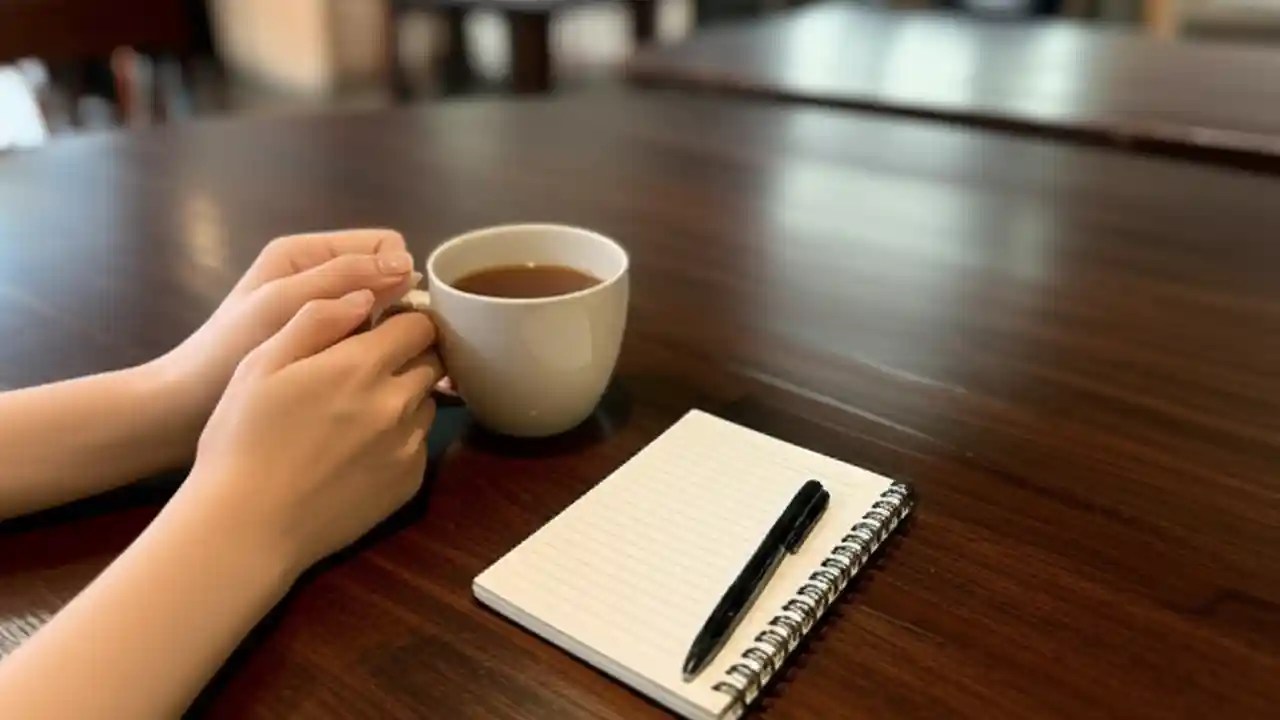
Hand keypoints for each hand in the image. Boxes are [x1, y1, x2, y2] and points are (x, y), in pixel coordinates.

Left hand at [153, 229, 417, 437]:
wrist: (186, 403)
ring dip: (386, 330)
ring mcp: (323, 310)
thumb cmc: (229, 350)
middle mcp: (319, 274)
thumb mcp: (284, 306)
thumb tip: (407, 265)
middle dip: (398, 304)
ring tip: (383, 361)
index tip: (398, 315)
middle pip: (386, 276)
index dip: (400, 274)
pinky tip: (369, 373)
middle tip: (391, 343)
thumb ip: (340, 279)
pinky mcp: (323, 342)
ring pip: (380, 308)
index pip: (385, 246)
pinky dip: (372, 349)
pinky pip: (365, 335)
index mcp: (307, 252)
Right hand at [176, 290, 441, 574]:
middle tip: (370, 367)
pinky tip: (361, 450)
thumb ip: (317, 319)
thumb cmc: (242, 438)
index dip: (403, 320)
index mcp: (363, 365)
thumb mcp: (262, 363)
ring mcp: (408, 446)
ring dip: (407, 396)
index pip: (420, 325)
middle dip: (410, 356)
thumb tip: (365, 295)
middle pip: (432, 362)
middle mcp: (399, 403)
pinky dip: (401, 437)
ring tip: (362, 411)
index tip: (382, 327)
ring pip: (428, 403)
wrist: (247, 527)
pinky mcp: (409, 483)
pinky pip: (419, 445)